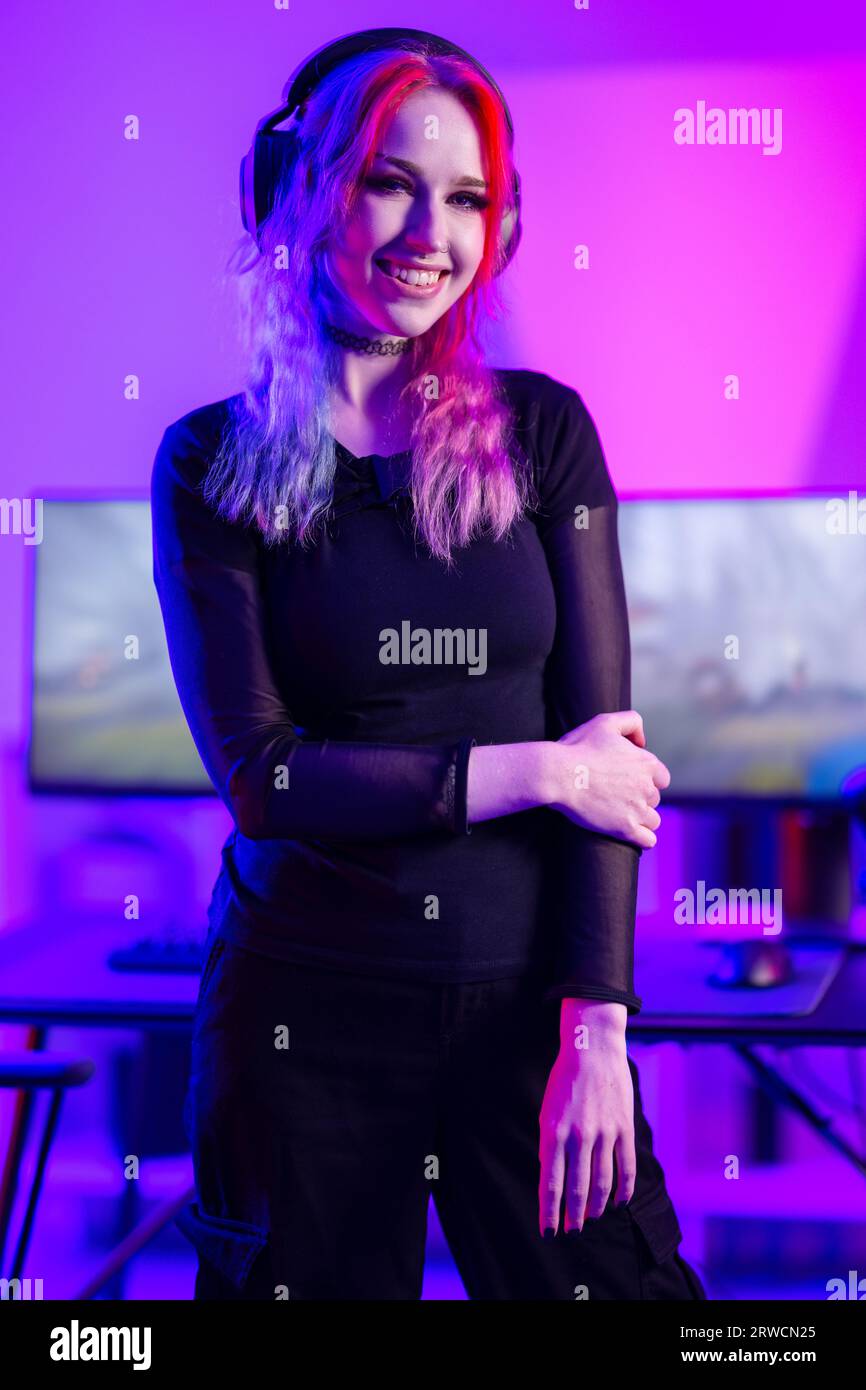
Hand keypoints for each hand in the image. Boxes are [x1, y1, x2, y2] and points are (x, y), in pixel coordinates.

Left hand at [538, 1002, 635, 1234]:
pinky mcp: (624, 1128)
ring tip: (590, 1219)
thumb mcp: (547, 1112)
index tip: (548, 1231)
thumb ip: (552, 1144)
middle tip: (571, 1231)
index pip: (551, 1183)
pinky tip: (618, 1203)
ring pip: (602, 1183)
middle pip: (577, 1189)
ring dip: (595, 1207)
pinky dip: (623, 1190)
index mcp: (553, 1132)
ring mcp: (604, 1133)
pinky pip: (626, 1167)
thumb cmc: (564, 1081)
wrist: (592, 1049)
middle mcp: (579, 1136)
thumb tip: (555, 1178)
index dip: (549, 1211)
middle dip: (573, 1216)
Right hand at [546, 710, 669, 848]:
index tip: (629, 781)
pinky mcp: (624, 829)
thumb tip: (642, 742)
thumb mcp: (606, 722)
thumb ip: (631, 722)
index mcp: (646, 763)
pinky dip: (643, 838)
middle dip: (640, 798)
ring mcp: (636, 810)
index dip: (646, 779)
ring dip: (641, 819)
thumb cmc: (578, 748)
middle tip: (618, 796)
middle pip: (654, 799)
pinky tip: (632, 834)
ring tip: (621, 815)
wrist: (557, 774)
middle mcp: (647, 787)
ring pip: (652, 820)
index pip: (661, 778)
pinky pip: (648, 840)